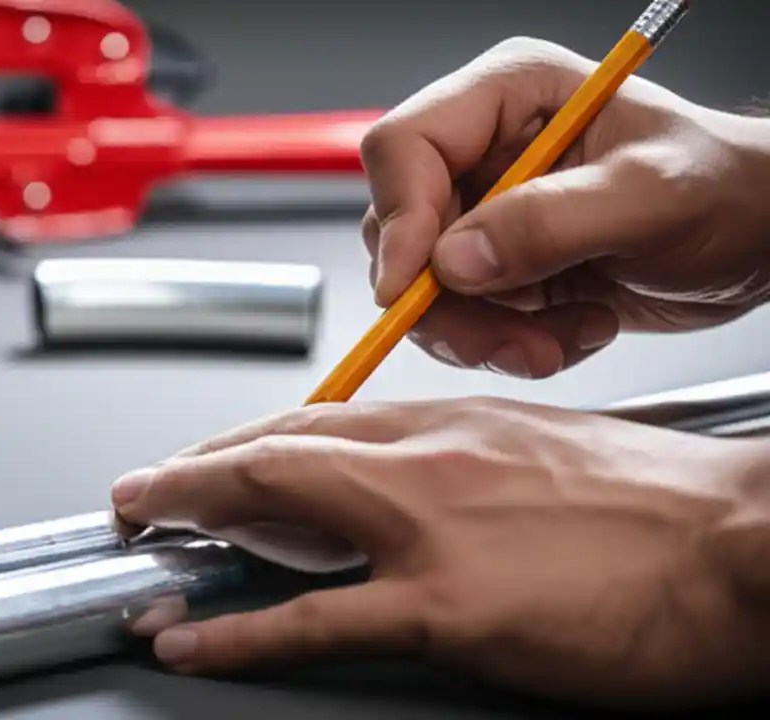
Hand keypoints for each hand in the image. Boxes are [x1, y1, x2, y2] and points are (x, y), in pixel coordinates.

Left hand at [110, 400, 769, 709]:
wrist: (748, 545)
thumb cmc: (668, 507)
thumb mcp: (551, 456)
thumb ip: (470, 463)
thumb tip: (417, 490)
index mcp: (458, 422)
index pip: (321, 421)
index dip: (246, 441)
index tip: (208, 459)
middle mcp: (429, 457)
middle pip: (279, 447)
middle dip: (196, 467)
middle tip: (144, 489)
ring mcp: (430, 530)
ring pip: (275, 502)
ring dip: (190, 515)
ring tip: (138, 536)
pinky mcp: (449, 608)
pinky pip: (314, 620)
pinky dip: (237, 632)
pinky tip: (191, 641)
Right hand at [360, 37, 769, 378]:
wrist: (755, 239)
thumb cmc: (725, 189)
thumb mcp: (652, 196)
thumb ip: (551, 222)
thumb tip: (455, 260)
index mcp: (507, 97)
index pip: (403, 147)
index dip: (398, 218)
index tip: (413, 286)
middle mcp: (481, 151)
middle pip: (399, 232)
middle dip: (447, 302)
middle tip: (509, 341)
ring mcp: (483, 214)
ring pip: (423, 289)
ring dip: (485, 334)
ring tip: (560, 339)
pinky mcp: (495, 267)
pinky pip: (460, 321)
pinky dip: (510, 344)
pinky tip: (574, 329)